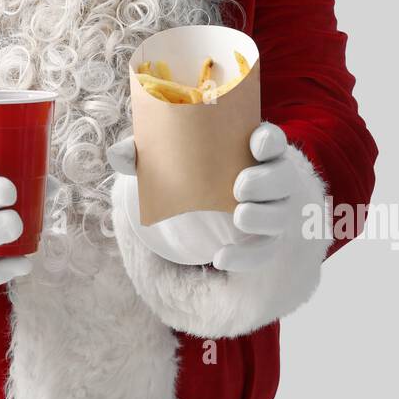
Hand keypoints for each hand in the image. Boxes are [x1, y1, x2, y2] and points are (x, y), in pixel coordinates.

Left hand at [108, 121, 305, 271]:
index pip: (272, 140)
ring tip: (239, 217)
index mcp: (251, 151)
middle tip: (240, 186)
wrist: (198, 207)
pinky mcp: (264, 242)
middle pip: (281, 177)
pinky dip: (244, 257)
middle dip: (267, 181)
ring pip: (279, 215)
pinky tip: (220, 258)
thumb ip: (143, 154)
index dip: (270, 140)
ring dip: (263, 216)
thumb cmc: (191, 172)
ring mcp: (271, 212)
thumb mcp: (169, 160)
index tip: (256, 143)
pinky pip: (262, 252)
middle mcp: (269, 180)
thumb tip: (117, 155)